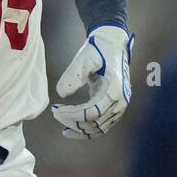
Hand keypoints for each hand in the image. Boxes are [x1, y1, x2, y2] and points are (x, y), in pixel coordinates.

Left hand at [51, 24, 133, 138]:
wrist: (113, 45)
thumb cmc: (98, 49)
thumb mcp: (84, 58)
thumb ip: (73, 75)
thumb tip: (62, 93)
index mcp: (114, 89)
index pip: (92, 112)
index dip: (72, 115)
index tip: (56, 110)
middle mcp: (120, 100)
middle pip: (95, 123)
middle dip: (72, 121)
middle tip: (56, 113)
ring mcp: (120, 106)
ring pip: (99, 128)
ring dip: (80, 129)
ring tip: (62, 124)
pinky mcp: (116, 107)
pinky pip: (102, 126)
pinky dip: (88, 130)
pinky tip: (72, 130)